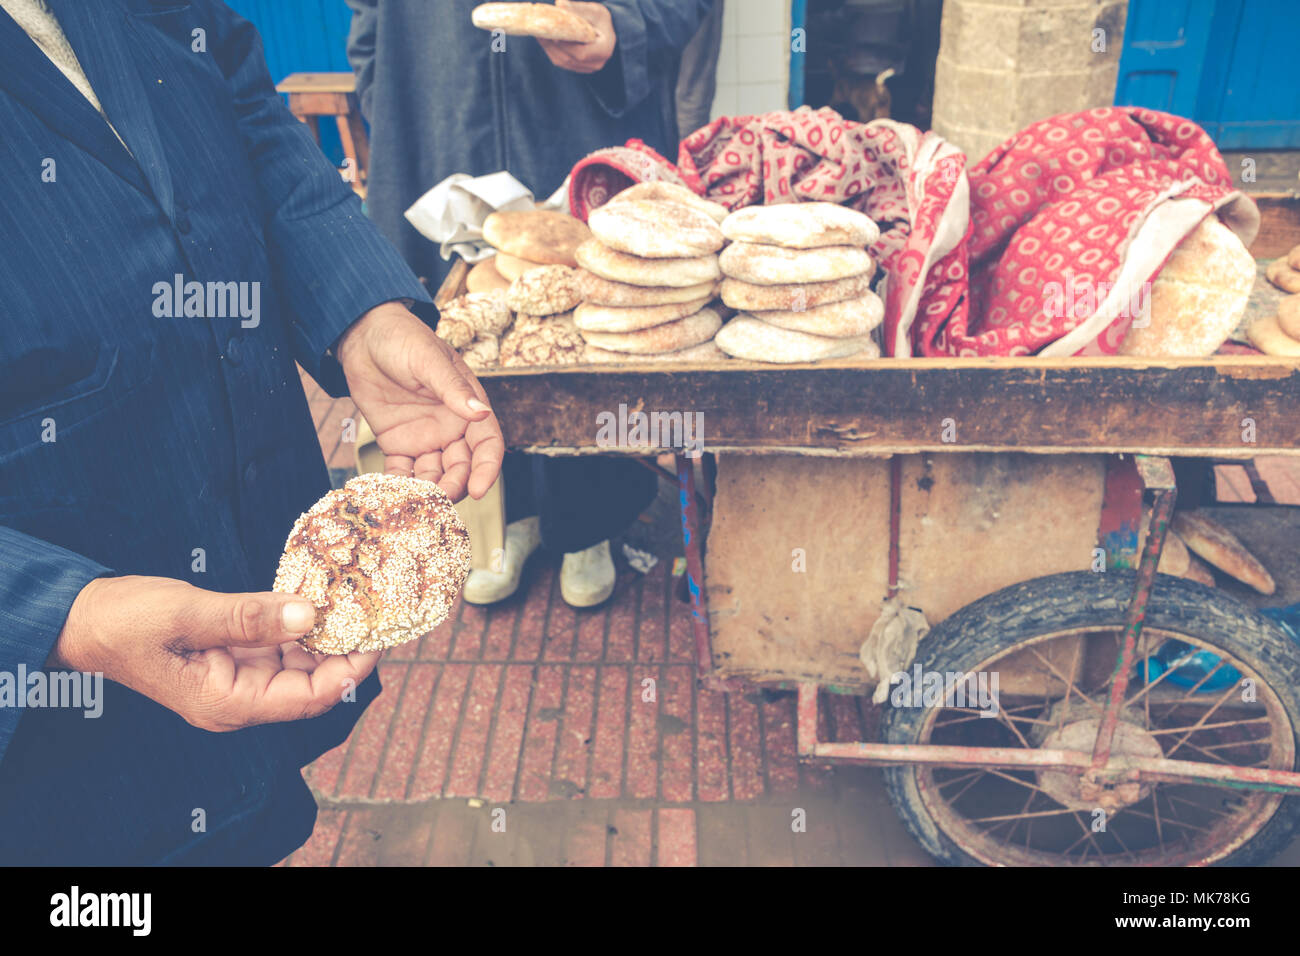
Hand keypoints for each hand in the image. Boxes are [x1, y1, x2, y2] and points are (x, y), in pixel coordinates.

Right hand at [50, 576, 378, 731]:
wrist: (84, 619)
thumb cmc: (125, 622)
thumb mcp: (188, 614)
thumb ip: (249, 617)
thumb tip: (310, 613)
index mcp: (229, 703)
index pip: (311, 697)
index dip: (350, 668)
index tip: (378, 634)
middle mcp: (239, 698)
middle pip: (312, 681)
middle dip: (344, 647)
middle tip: (376, 606)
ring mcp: (237, 677)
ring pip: (299, 660)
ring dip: (325, 632)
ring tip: (355, 596)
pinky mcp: (232, 655)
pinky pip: (278, 643)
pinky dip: (298, 621)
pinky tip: (318, 595)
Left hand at [336, 300, 503, 500]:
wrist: (363, 336)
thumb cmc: (403, 340)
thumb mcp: (429, 360)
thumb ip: (453, 388)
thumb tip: (482, 412)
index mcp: (467, 406)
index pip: (487, 443)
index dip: (487, 468)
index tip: (478, 489)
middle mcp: (450, 427)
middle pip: (461, 466)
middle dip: (456, 485)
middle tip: (442, 500)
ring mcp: (424, 437)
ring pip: (434, 474)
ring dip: (430, 490)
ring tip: (418, 504)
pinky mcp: (397, 444)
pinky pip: (402, 471)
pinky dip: (400, 485)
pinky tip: (393, 496)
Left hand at [537, 0, 615, 73]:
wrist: (604, 30)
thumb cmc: (600, 19)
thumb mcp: (592, 10)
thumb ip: (577, 8)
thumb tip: (560, 3)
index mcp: (604, 50)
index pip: (581, 53)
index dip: (564, 44)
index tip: (552, 32)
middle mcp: (597, 63)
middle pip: (569, 59)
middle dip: (552, 45)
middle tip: (539, 30)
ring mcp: (587, 68)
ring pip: (562, 62)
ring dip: (548, 48)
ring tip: (539, 33)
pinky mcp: (578, 68)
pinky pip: (561, 62)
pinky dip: (551, 50)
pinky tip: (544, 38)